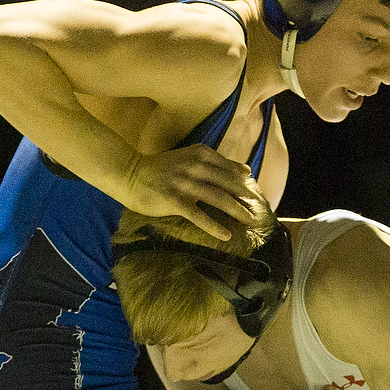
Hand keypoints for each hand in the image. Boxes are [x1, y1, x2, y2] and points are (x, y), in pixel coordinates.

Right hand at [125, 146, 260, 238]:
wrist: (129, 173)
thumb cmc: (160, 169)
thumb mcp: (191, 157)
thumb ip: (218, 163)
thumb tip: (246, 170)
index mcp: (201, 154)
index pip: (231, 170)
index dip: (246, 185)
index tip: (258, 198)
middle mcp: (195, 166)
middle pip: (229, 184)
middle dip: (247, 199)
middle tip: (260, 212)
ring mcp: (185, 183)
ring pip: (218, 198)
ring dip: (237, 212)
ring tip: (251, 223)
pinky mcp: (174, 200)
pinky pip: (199, 216)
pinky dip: (214, 226)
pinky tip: (226, 235)